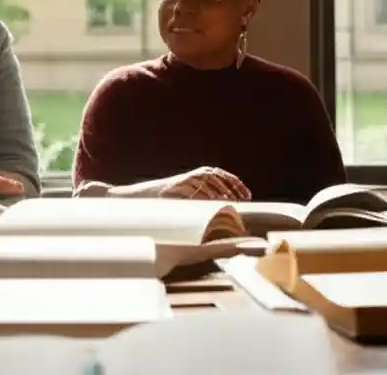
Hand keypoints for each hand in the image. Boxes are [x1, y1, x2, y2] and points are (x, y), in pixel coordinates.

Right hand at [112, 167, 251, 200]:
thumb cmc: (164, 203)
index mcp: (198, 175)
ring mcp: (181, 180)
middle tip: (243, 200)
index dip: (236, 184)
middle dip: (231, 186)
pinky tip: (211, 205)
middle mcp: (191, 175)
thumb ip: (204, 201)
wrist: (138, 199)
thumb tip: (225, 212)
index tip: (248, 196)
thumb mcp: (187, 200)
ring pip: (205, 181)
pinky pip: (189, 190)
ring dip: (219, 191)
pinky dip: (201, 196)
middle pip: (216, 176)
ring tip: (230, 202)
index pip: (222, 175)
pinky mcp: (172, 188)